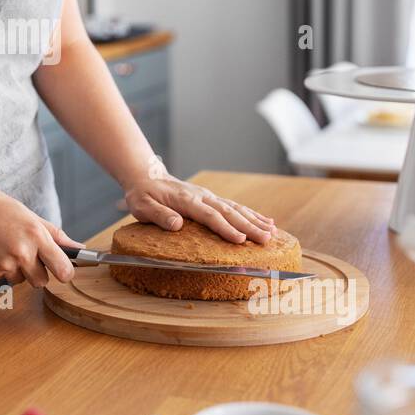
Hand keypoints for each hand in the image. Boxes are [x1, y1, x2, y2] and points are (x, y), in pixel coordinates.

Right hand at [0, 182, 81, 285]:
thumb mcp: (28, 214)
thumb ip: (54, 235)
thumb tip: (78, 248)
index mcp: (36, 235)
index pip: (63, 269)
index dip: (65, 272)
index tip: (63, 270)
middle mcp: (22, 252)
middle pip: (42, 281)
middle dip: (37, 272)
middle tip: (25, 254)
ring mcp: (4, 265)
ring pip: (20, 281)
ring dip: (16, 270)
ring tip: (3, 247)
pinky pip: (2, 279)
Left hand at [122, 163, 275, 243]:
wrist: (146, 175)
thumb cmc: (143, 194)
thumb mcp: (142, 206)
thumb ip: (158, 215)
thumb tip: (177, 224)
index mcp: (185, 200)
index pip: (209, 215)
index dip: (225, 228)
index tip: (240, 239)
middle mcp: (201, 196)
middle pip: (228, 212)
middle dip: (249, 226)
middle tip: (266, 239)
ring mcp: (208, 196)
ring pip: (236, 208)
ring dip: (255, 220)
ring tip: (272, 232)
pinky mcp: (212, 199)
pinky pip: (235, 206)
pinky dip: (252, 214)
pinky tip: (266, 221)